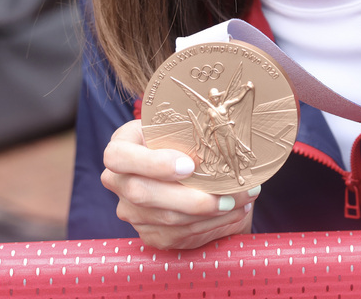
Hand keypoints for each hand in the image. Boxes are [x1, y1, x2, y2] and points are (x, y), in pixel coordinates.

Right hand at [101, 119, 260, 249]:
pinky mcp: (149, 233)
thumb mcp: (182, 126)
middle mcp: (119, 181)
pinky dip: (212, 223)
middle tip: (229, 194)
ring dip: (211, 212)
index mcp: (122, 147)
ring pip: (166, 218)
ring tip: (243, 199)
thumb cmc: (186, 138)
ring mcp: (131, 211)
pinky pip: (178, 233)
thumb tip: (223, 126)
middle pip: (142, 194)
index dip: (152, 163)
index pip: (117, 156)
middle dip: (191, 198)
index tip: (190, 165)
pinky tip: (235, 211)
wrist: (189, 166)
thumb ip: (189, 127)